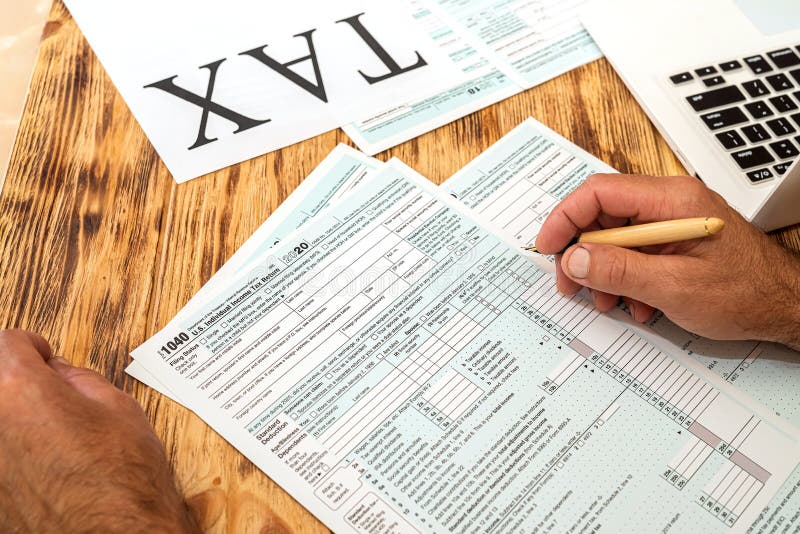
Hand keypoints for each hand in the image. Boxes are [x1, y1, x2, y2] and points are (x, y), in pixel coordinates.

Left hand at [0, 329, 198, 532]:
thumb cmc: (122, 481)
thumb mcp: (118, 407)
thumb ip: (79, 379)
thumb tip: (59, 374)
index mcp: (16, 390)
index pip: (7, 343)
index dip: (32, 347)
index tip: (42, 357)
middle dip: (15, 382)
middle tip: (45, 392)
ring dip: (12, 419)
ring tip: (47, 433)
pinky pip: (2, 455)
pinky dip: (14, 453)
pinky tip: (42, 466)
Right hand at [535, 174, 799, 348]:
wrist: (785, 307)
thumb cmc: (746, 293)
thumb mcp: (675, 288)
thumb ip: (620, 270)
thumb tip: (576, 258)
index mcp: (671, 200)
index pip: (599, 193)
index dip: (565, 218)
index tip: (548, 247)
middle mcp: (669, 203)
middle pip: (603, 215)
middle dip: (582, 252)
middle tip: (571, 283)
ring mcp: (670, 221)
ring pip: (615, 237)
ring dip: (603, 271)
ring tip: (608, 301)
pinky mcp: (673, 241)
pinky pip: (633, 251)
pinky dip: (624, 278)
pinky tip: (636, 303)